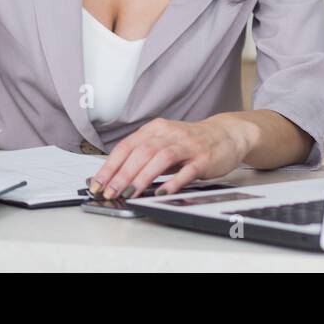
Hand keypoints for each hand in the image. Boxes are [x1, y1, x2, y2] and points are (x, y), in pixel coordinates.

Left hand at [87, 116, 255, 199]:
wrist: (226, 134)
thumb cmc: (190, 142)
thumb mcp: (163, 143)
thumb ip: (143, 157)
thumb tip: (114, 177)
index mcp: (155, 129)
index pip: (126, 146)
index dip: (109, 166)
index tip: (97, 184)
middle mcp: (169, 134)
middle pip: (140, 152)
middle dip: (122, 174)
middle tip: (109, 192)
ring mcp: (187, 145)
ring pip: (160, 158)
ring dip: (142, 177)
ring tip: (129, 193)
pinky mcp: (204, 158)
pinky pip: (187, 170)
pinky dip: (174, 181)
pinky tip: (163, 193)